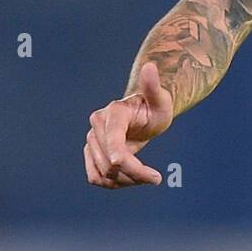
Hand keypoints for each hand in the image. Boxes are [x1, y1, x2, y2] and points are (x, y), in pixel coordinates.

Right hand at [84, 62, 172, 188]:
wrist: (144, 113)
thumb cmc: (155, 106)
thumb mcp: (161, 99)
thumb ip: (154, 86)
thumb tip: (151, 66)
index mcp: (113, 113)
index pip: (114, 143)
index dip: (126, 162)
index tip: (152, 176)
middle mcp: (97, 125)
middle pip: (110, 162)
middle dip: (135, 174)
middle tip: (156, 178)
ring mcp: (91, 140)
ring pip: (102, 173)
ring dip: (125, 181)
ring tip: (145, 178)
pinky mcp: (90, 152)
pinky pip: (95, 177)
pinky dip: (113, 184)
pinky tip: (131, 179)